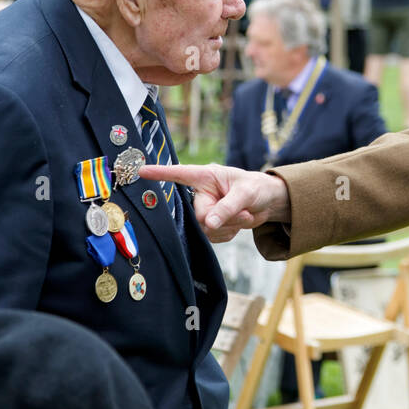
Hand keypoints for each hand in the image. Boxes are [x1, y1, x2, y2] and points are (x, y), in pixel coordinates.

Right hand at [139, 163, 289, 240]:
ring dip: (229, 226)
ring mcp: (205, 211)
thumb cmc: (256, 188)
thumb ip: (227, 207)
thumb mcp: (246, 193)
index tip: (140, 171)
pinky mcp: (210, 226)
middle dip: (222, 218)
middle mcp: (201, 194)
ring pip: (206, 229)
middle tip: (242, 211)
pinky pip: (214, 237)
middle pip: (198, 215)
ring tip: (243, 214)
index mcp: (205, 176)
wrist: (267, 203)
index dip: (159, 173)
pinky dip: (229, 233)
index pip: (178, 174)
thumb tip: (208, 223)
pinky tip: (238, 223)